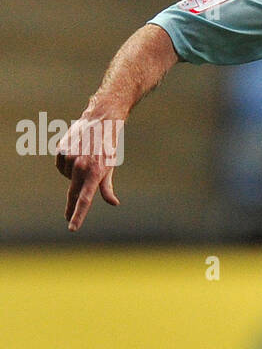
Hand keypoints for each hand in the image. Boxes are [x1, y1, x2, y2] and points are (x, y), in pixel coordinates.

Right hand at [55, 114, 122, 230]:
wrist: (101, 120)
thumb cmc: (108, 146)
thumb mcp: (110, 166)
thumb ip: (107, 187)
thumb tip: (114, 203)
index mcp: (95, 172)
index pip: (85, 199)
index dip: (78, 215)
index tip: (72, 227)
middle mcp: (80, 166)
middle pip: (73, 193)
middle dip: (71, 207)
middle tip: (68, 219)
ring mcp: (69, 158)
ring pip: (67, 177)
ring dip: (73, 174)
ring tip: (84, 158)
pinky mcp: (61, 150)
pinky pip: (60, 166)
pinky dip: (66, 164)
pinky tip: (75, 153)